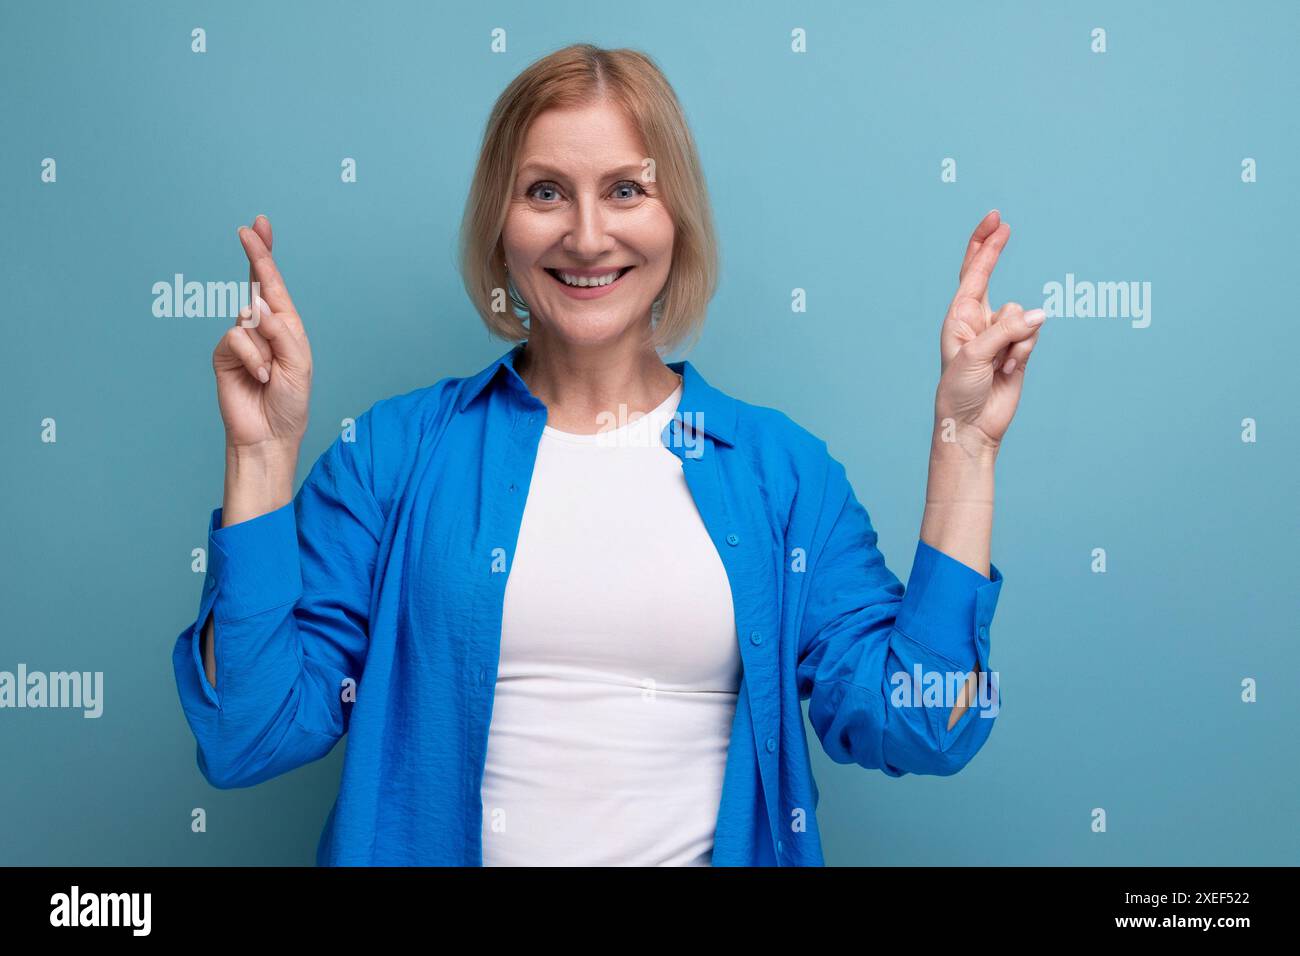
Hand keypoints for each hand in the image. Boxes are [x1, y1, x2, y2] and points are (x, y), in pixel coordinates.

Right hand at [212, 215, 312, 452]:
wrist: (269, 434)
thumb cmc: (290, 402)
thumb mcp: (298, 365)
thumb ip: (281, 333)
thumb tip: (256, 306)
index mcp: (286, 326)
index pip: (273, 285)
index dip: (265, 255)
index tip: (257, 226)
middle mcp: (263, 327)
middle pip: (255, 284)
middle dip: (256, 256)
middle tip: (249, 229)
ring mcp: (242, 339)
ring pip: (250, 319)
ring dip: (266, 348)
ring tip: (272, 374)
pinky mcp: (225, 354)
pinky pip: (237, 339)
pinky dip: (253, 358)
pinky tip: (260, 378)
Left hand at [933, 210, 1044, 456]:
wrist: (972, 425)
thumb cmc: (960, 391)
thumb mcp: (975, 356)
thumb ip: (1005, 331)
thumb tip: (1039, 315)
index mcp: (958, 318)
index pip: (972, 273)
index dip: (984, 245)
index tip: (997, 221)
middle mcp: (978, 321)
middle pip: (990, 276)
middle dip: (995, 251)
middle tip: (1003, 223)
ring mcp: (999, 334)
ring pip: (1023, 315)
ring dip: (1016, 340)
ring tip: (998, 366)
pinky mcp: (1018, 350)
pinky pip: (1033, 335)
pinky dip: (1025, 352)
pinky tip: (1010, 371)